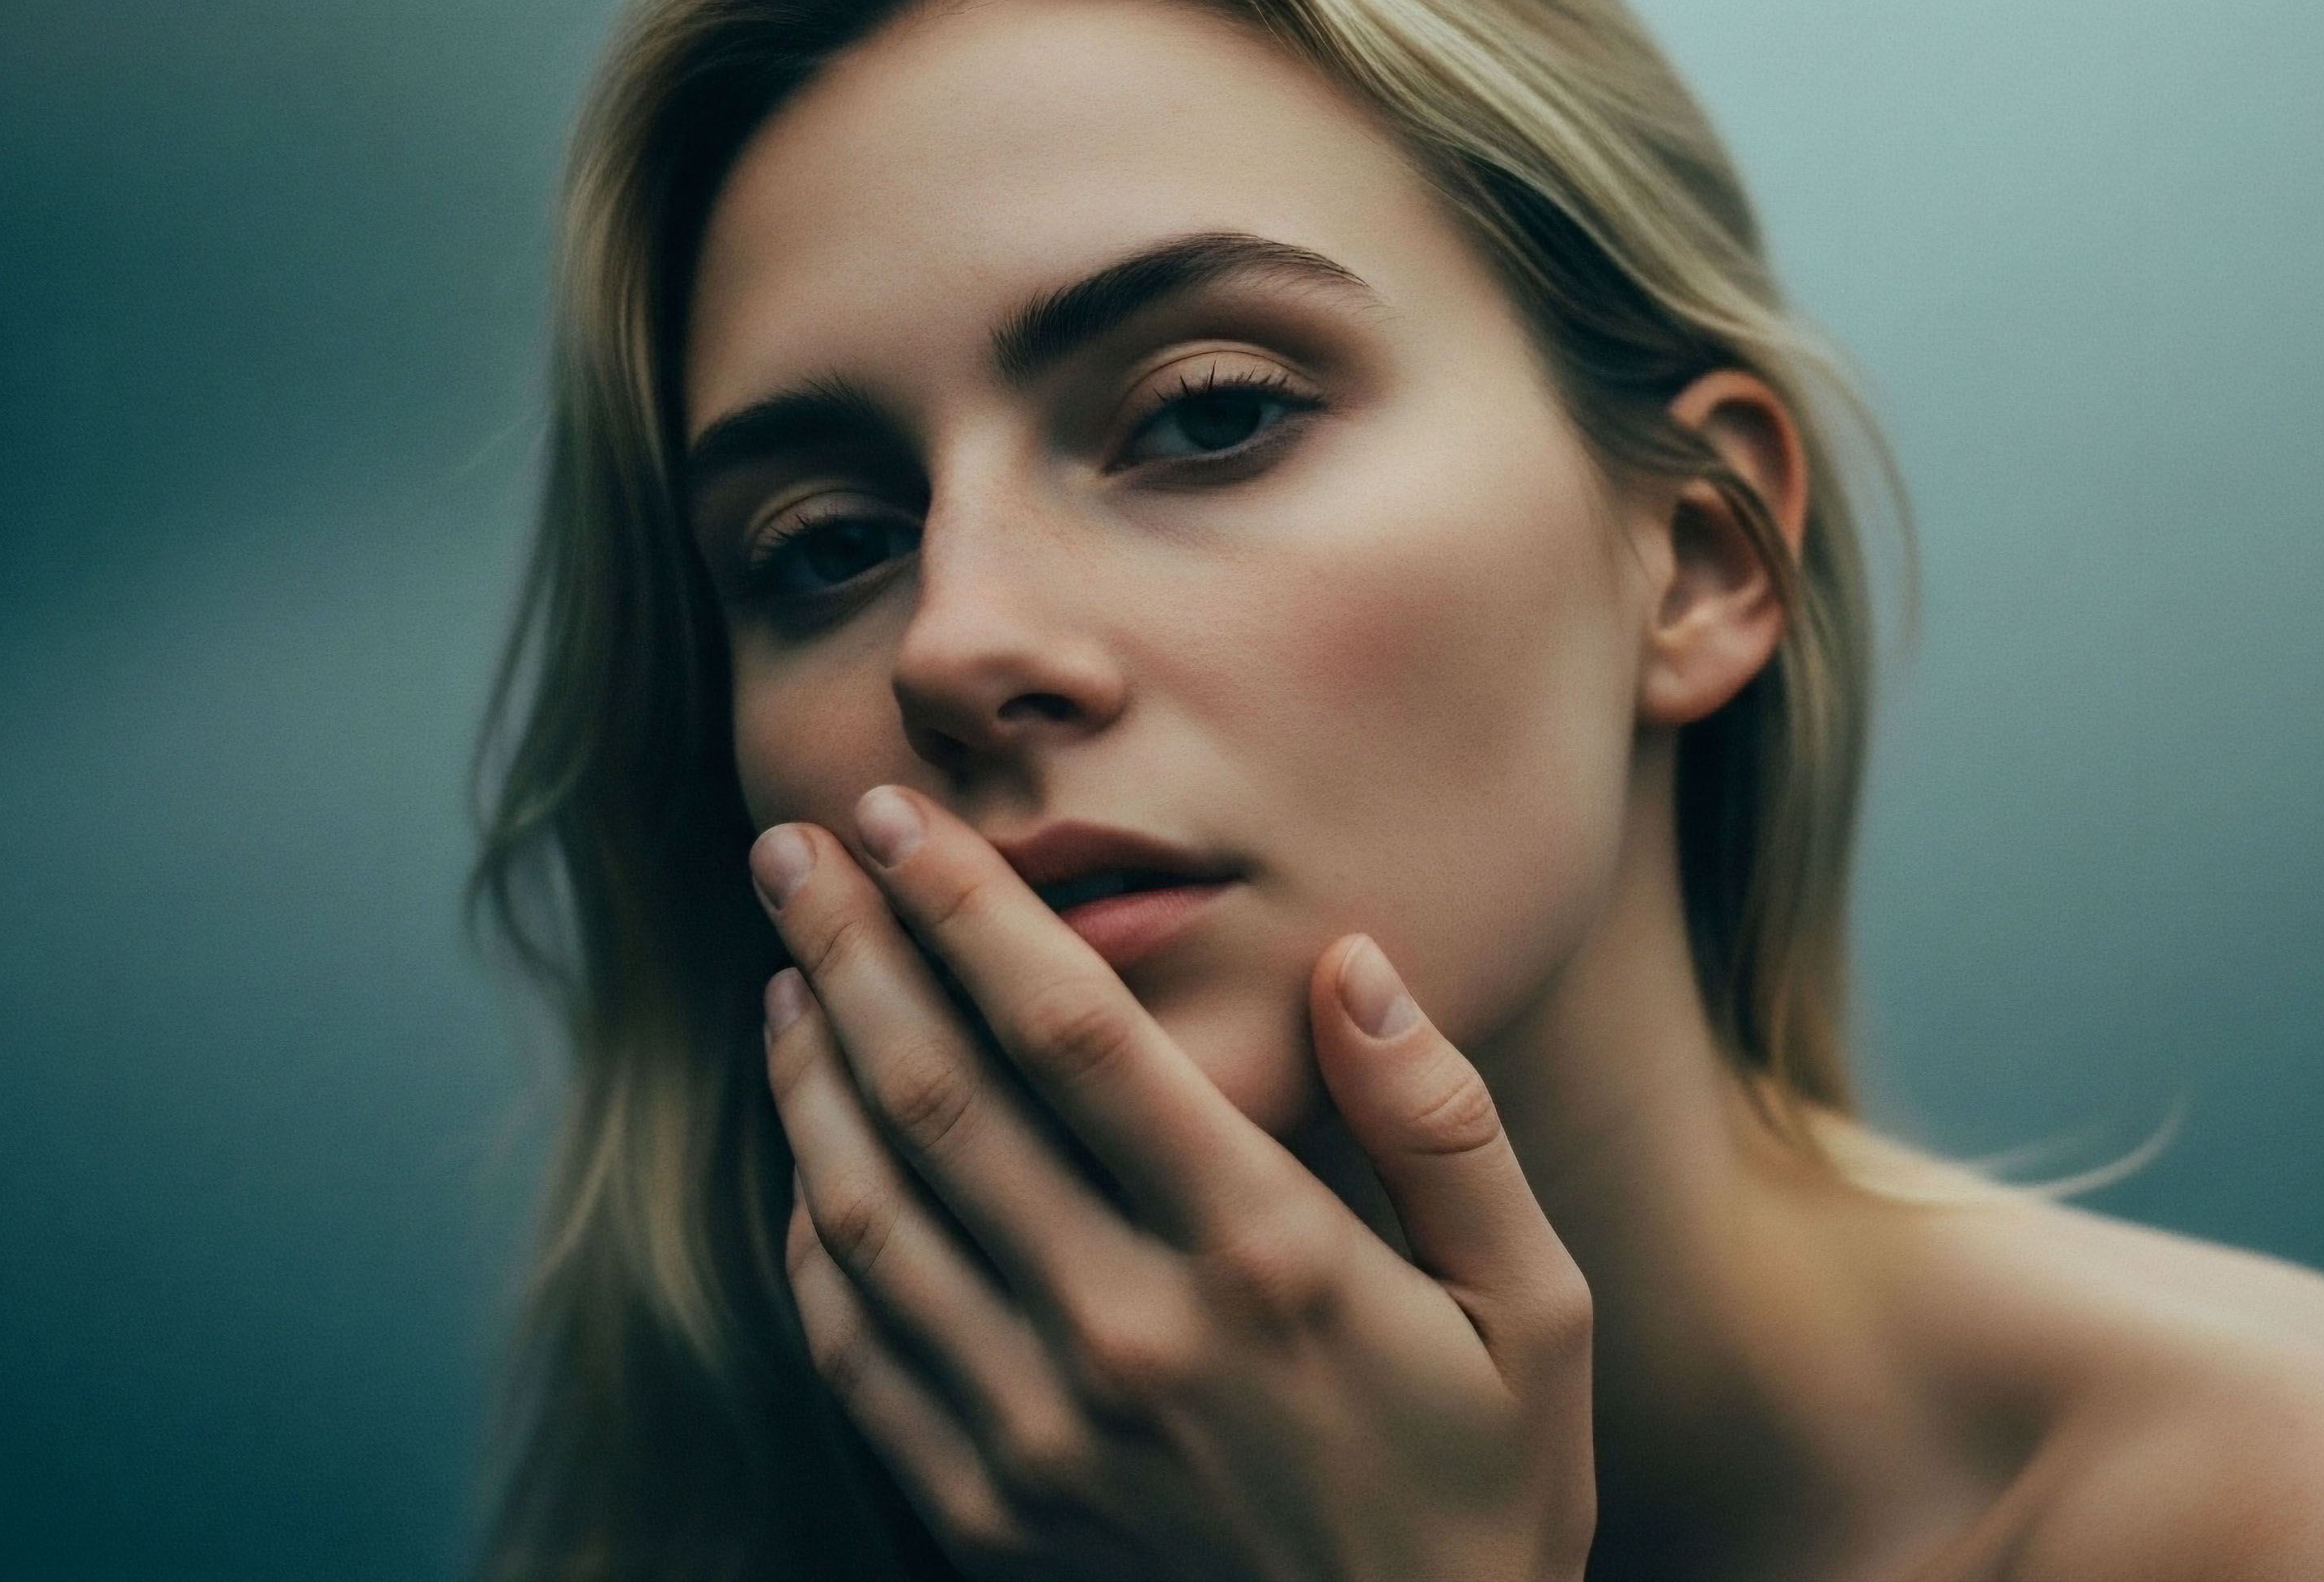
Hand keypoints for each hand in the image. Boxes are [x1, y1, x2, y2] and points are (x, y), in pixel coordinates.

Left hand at [751, 784, 1595, 1581]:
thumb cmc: (1490, 1491)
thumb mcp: (1536, 1308)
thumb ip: (1446, 1127)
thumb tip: (1354, 961)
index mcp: (1263, 1254)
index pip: (1072, 1032)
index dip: (969, 906)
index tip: (901, 811)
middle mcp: (1130, 1332)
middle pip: (939, 1097)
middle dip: (853, 950)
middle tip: (789, 848)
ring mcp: (1041, 1433)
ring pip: (869, 1210)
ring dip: (810, 1075)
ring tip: (786, 975)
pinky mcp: (987, 1513)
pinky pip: (856, 1348)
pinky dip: (812, 1235)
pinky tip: (809, 1160)